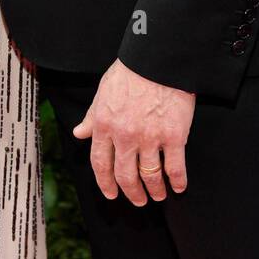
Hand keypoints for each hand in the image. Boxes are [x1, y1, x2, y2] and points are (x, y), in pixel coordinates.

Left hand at [72, 59, 194, 203]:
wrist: (158, 58)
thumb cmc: (131, 70)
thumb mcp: (104, 91)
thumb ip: (92, 115)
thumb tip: (79, 133)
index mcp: (104, 123)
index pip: (100, 162)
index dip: (104, 183)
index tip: (111, 194)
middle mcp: (125, 135)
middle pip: (125, 175)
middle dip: (131, 193)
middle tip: (137, 200)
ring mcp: (150, 137)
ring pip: (149, 176)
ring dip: (154, 191)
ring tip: (158, 195)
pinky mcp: (174, 136)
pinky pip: (175, 167)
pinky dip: (177, 181)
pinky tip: (178, 187)